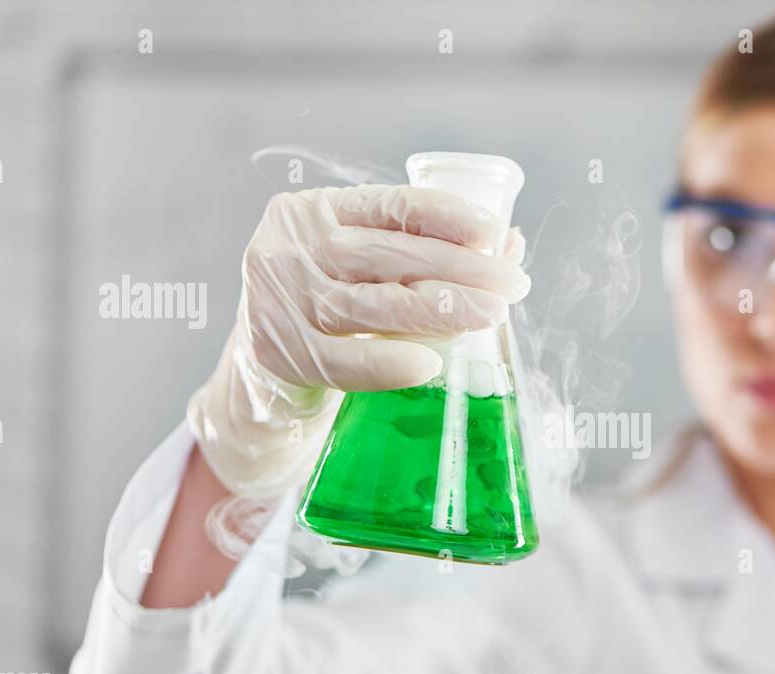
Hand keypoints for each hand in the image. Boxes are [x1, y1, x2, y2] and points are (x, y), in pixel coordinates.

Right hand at [186, 184, 529, 498]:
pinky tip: (430, 364)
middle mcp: (294, 247)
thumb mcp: (365, 266)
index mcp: (317, 210)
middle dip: (461, 270)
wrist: (262, 367)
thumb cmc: (329, 304)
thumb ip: (426, 250)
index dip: (447, 216)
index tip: (495, 234)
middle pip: (391, 256)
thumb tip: (511, 244)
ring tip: (491, 316)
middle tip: (512, 286)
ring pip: (374, 305)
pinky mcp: (283, 352)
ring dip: (441, 311)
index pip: (391, 206)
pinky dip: (390, 363)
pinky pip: (346, 360)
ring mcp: (283, 300)